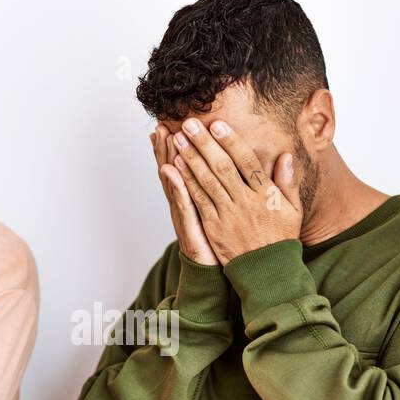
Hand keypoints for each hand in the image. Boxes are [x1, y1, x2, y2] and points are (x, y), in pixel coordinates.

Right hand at [151, 124, 217, 265]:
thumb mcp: (225, 214)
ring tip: (161, 138)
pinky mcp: (189, 227)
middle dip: (166, 147)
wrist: (217, 275)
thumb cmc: (224, 244)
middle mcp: (186, 205)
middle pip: (173, 171)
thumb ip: (229, 192)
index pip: (186, 169)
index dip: (179, 149)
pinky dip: (176, 186)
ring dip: (166, 158)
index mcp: (197, 199)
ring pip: (174, 182)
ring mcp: (185, 215)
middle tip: (161, 124)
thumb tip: (237, 169)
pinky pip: (182, 203)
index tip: (173, 125)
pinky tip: (170, 171)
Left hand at [169, 118, 301, 263]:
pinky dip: (187, 182)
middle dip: (204, 143)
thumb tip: (285, 156)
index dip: (231, 141)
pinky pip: (198, 200)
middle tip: (190, 123)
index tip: (218, 124)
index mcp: (264, 195)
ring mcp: (227, 215)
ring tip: (179, 138)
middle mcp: (245, 203)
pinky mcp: (213, 227)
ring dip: (191, 158)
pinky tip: (177, 166)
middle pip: (222, 167)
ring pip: (206, 181)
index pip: (247, 162)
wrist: (267, 272)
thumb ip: (288, 182)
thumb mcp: (293, 210)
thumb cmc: (280, 238)